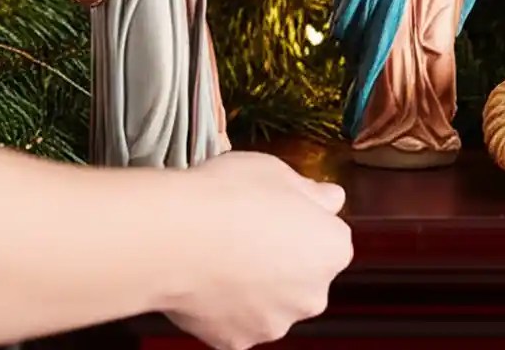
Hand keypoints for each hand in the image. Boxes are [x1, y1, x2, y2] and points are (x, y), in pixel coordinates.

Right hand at [162, 151, 351, 349]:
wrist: (172, 237)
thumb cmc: (226, 199)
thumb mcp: (279, 172)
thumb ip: (311, 192)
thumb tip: (328, 198)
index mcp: (332, 249)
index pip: (328, 236)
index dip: (300, 222)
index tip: (277, 212)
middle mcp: (312, 294)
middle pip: (303, 276)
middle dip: (282, 260)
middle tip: (245, 234)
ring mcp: (274, 321)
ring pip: (270, 303)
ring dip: (254, 287)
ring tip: (220, 256)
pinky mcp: (236, 340)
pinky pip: (235, 322)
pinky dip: (223, 308)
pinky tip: (205, 281)